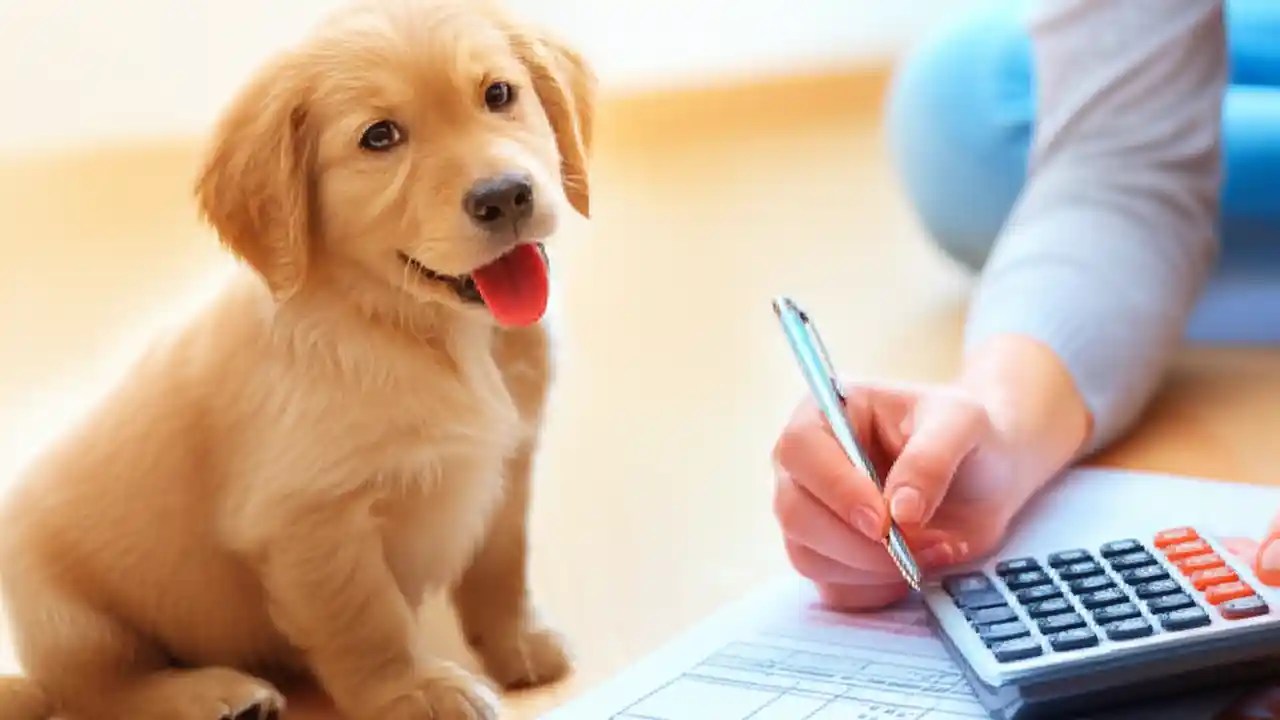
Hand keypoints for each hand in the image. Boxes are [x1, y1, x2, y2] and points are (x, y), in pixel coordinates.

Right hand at [772, 381, 1042, 610]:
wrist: (986, 475)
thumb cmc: (965, 435)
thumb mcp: (961, 423)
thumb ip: (930, 460)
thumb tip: (900, 512)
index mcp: (824, 415)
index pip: (801, 450)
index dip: (836, 489)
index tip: (884, 521)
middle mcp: (805, 466)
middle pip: (794, 512)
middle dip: (859, 543)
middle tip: (920, 545)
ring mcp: (811, 515)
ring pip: (809, 557)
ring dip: (873, 570)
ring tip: (935, 551)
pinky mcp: (829, 558)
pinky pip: (834, 589)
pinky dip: (877, 590)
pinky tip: (916, 568)